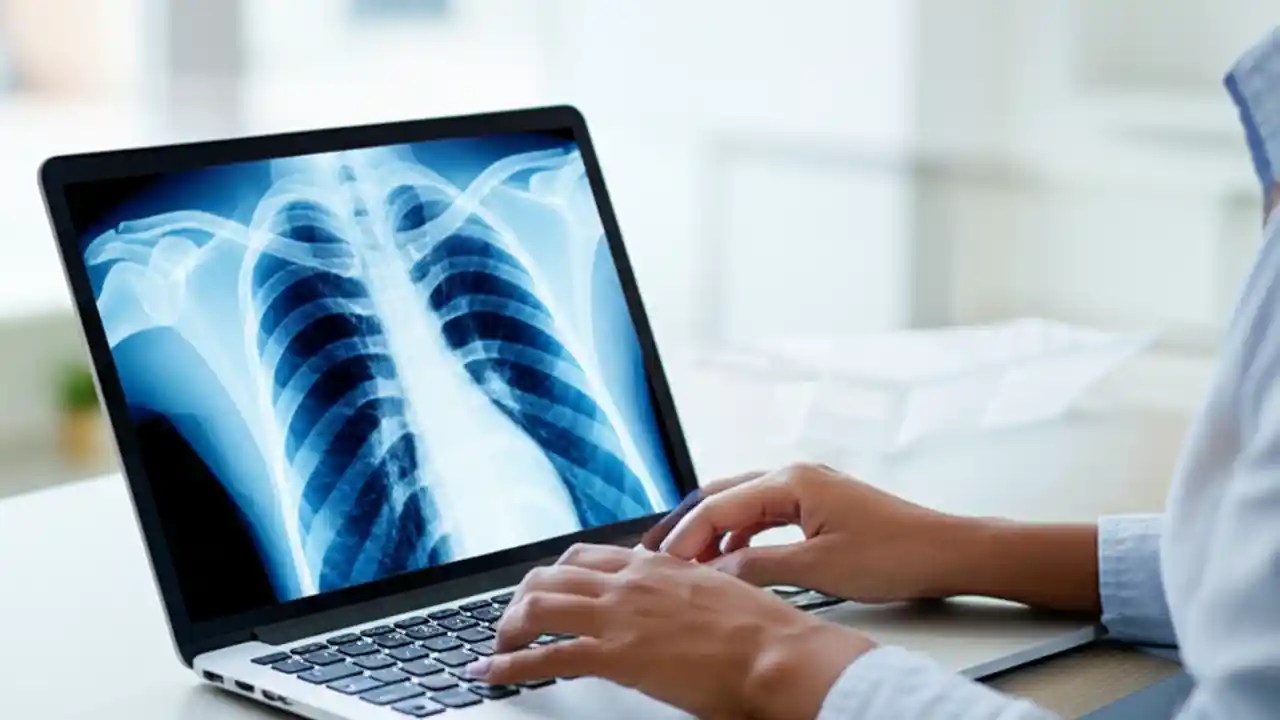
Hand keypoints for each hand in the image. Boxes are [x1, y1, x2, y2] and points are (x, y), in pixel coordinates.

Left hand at [468, 544, 873, 719]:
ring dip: (510, 625)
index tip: (546, 591)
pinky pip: (545, 655)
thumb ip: (689, 593)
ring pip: (539, 604)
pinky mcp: (614, 654)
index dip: (558, 575)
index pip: (587, 557)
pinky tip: (493, 671)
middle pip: (552, 574)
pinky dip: (509, 664)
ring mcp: (619, 614)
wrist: (777, 654)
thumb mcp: (720, 595)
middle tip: (515, 621)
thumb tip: (680, 607)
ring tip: (500, 646)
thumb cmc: (763, 633)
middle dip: (524, 597)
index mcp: (657, 565)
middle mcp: (630, 580)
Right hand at [645, 463, 973, 603]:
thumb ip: (758, 568)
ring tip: (690, 561)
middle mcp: (796, 475)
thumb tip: (715, 574)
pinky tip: (733, 560)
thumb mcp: (817, 568)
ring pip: (743, 504)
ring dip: (715, 532)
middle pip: (724, 496)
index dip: (686, 537)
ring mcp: (809, 487)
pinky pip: (766, 514)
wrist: (947, 551)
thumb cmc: (894, 554)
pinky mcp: (820, 505)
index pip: (719, 506)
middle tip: (659, 554)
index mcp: (791, 482)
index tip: (663, 563)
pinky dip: (742, 535)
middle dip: (690, 525)